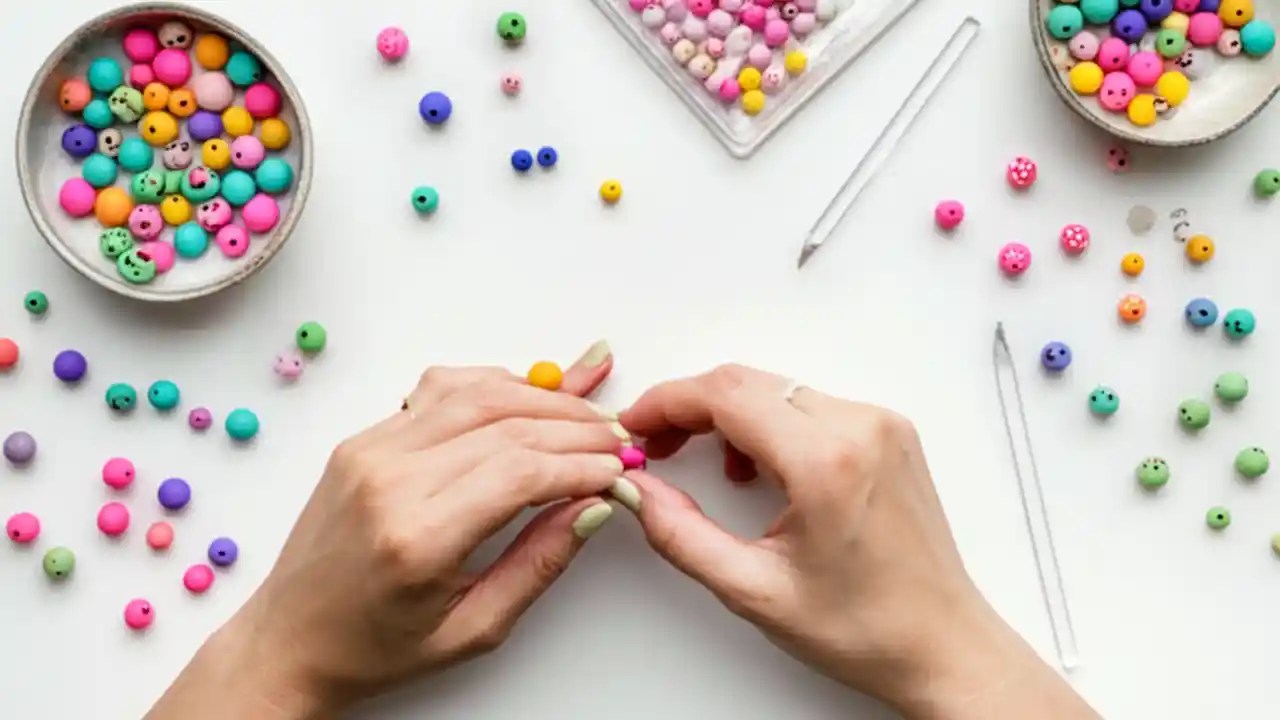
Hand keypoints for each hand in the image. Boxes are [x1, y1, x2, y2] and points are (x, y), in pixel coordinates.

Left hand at [149, 342, 629, 719]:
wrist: (288, 641)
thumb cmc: (372, 647)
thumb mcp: (473, 629)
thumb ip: (539, 563)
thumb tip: (593, 508)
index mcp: (417, 537)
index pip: (521, 471)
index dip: (581, 463)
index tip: (617, 470)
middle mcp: (389, 480)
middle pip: (506, 424)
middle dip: (574, 426)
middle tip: (615, 439)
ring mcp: (370, 450)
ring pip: (475, 394)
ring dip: (541, 397)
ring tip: (585, 414)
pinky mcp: (362, 439)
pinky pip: (438, 391)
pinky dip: (492, 384)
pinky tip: (527, 395)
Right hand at [619, 365, 1097, 718]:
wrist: (944, 646)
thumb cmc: (867, 628)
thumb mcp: (754, 590)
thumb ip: (681, 534)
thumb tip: (637, 490)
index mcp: (827, 462)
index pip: (726, 395)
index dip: (667, 401)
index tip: (635, 424)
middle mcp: (861, 428)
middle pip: (748, 382)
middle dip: (691, 406)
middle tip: (656, 445)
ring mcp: (881, 425)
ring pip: (777, 389)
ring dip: (729, 414)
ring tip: (702, 460)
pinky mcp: (889, 434)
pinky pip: (810, 404)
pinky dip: (768, 422)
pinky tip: (756, 466)